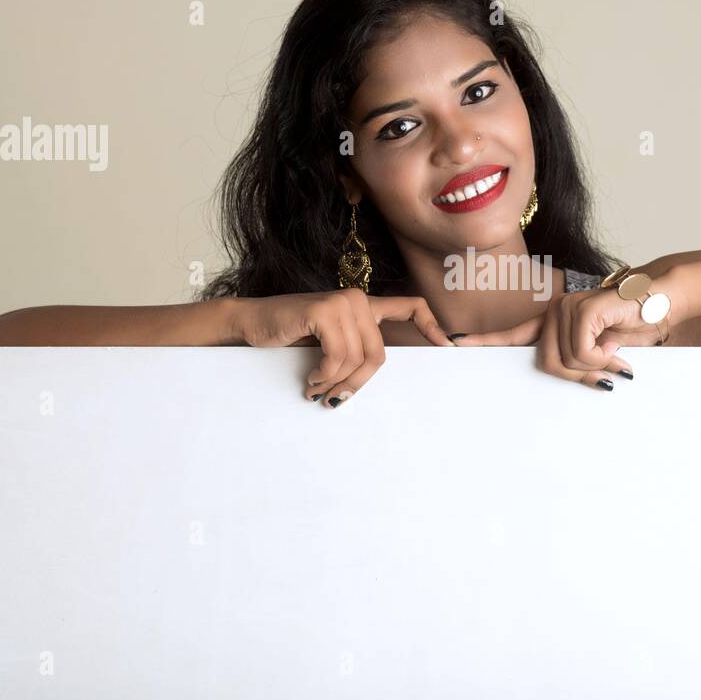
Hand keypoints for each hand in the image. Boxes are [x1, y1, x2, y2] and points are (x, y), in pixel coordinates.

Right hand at [232, 289, 454, 405]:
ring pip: (358, 359)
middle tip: (334, 399)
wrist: (253, 324)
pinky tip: (310, 379)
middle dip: (358, 383)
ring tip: (315, 389)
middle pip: (378, 355)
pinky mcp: (324, 310)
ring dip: (335, 383)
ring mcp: (342, 302)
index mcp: (365, 307)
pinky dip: (324, 376)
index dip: (432, 326)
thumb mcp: (330, 344)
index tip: (448, 346)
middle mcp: (358, 300)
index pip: (410, 307)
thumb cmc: (291, 336)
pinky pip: (338, 356)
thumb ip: (355, 352)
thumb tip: (371, 380)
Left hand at [450, 286, 665, 389]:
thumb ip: (582, 364)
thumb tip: (587, 385)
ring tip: (614, 348)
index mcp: (553, 323)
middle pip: (546, 366)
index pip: (513, 336)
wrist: (660, 298)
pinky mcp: (580, 309)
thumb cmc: (632, 326)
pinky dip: (602, 356)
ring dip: (595, 365)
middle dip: (579, 376)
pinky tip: (616, 339)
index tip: (453, 344)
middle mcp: (553, 313)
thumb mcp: (603, 354)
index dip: (484, 341)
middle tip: (608, 368)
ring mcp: (565, 307)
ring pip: (565, 362)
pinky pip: (581, 353)